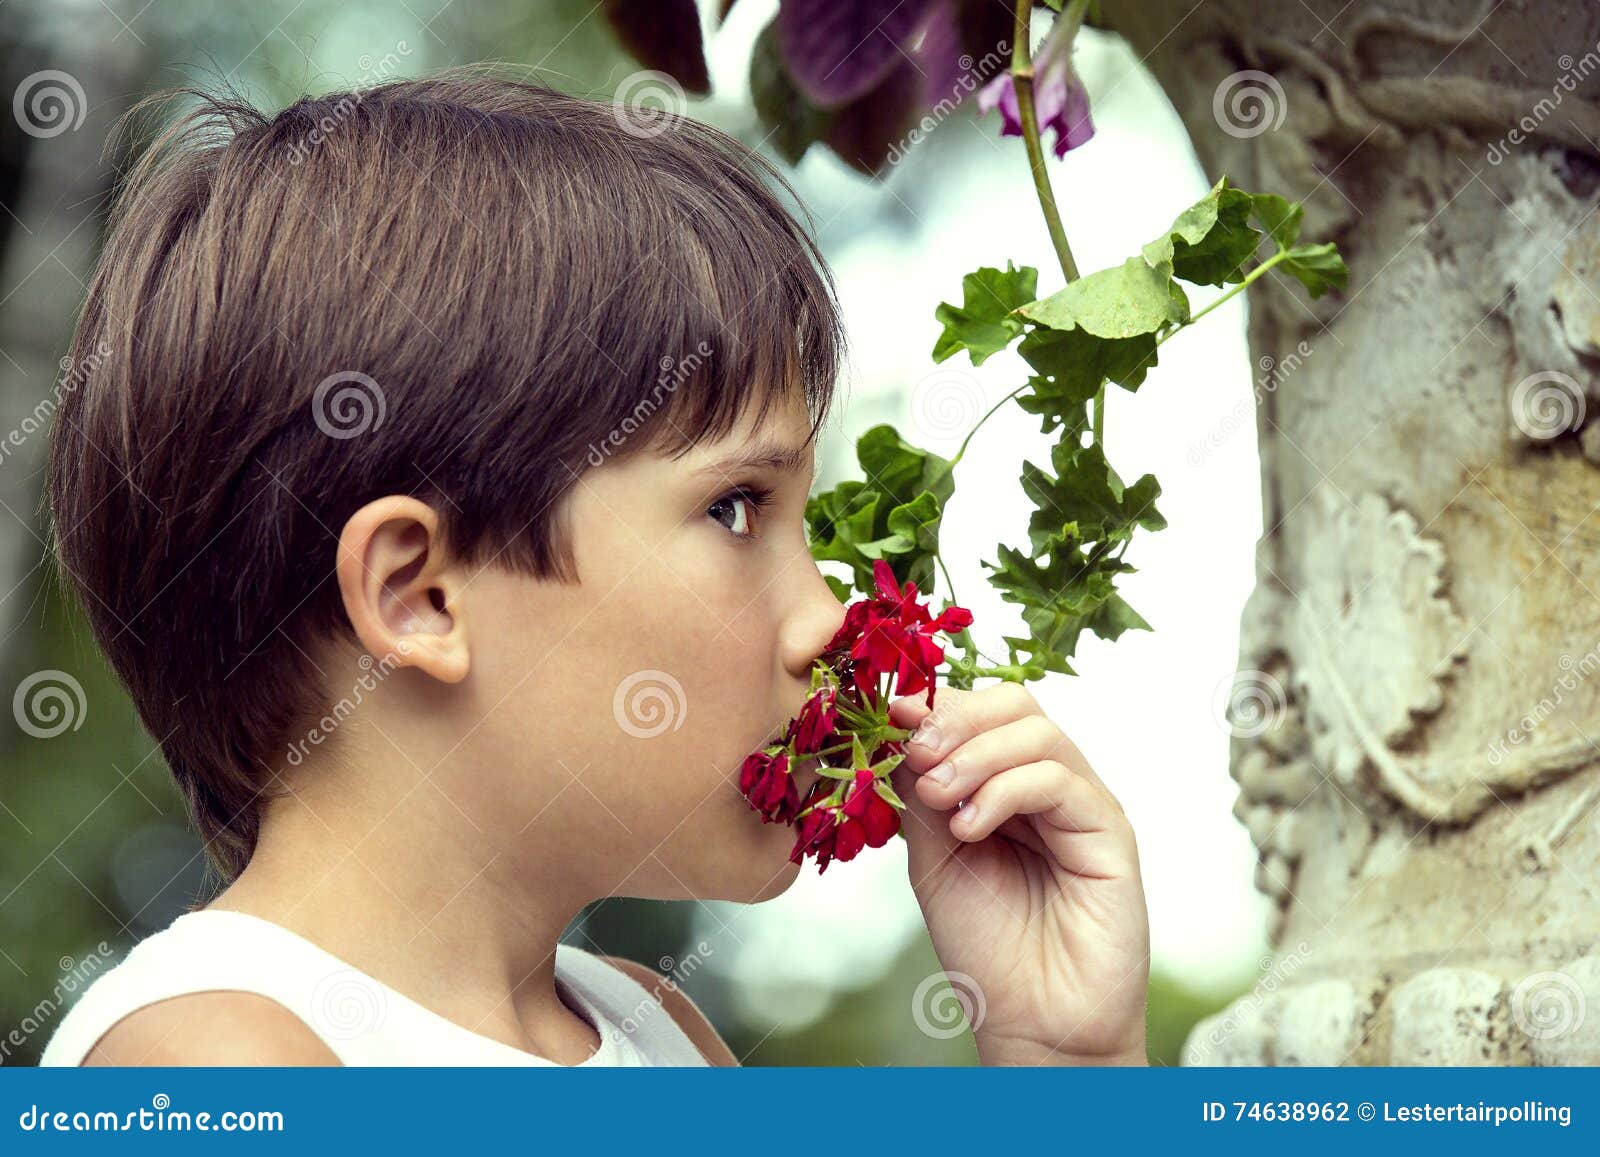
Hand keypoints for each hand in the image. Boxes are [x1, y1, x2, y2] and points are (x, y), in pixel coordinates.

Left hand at [887, 682, 1148, 1065]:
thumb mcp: (933, 856)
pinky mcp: (1110, 832)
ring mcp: (1084, 805)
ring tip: (938, 798)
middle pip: (1016, 704)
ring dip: (974, 755)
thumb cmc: (987, 946)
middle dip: (957, 718)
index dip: (935, 705)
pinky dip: (1005, 790)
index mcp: (1007, 784)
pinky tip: (971, 828)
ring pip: (1037, 733)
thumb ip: (922, 793)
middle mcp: (1050, 785)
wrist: (1034, 1023)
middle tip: (917, 754)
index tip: (890, 718)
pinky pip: (1060, 780)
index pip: (980, 712)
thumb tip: (903, 726)